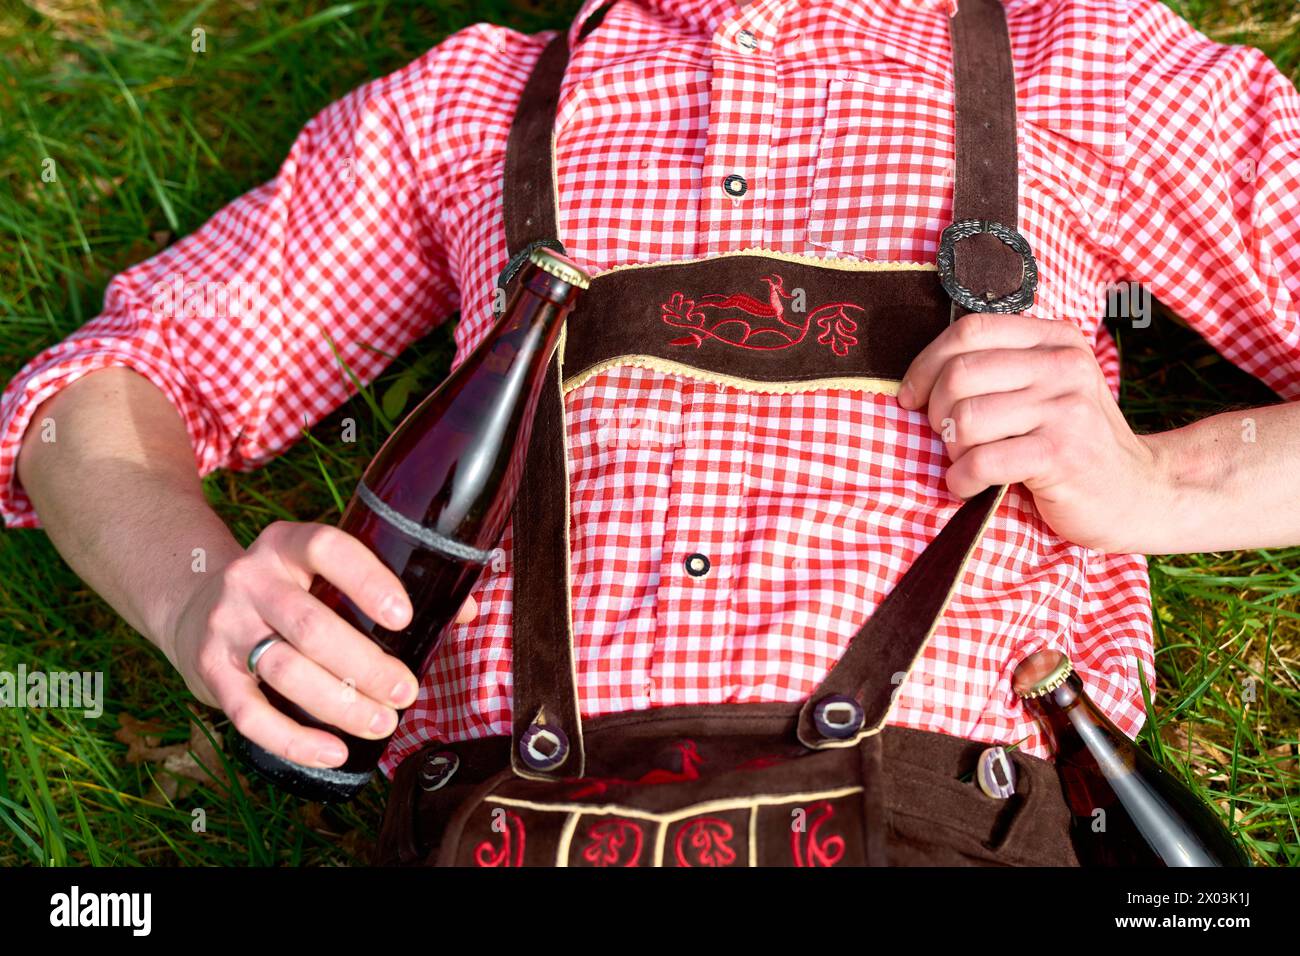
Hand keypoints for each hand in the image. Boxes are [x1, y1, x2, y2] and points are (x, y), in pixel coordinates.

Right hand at [162, 521, 478, 768]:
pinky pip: (250, 714)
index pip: (327, 548)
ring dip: (340, 704)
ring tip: (382, 723)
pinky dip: (294, 739)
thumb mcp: (322, 573)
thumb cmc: (288, 592)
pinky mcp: (211, 670)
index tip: (404, 615)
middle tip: (407, 691)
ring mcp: (226, 624)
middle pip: (311, 624)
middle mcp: (251, 579)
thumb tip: (464, 612)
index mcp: (288, 544)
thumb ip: (385, 586)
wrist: (195, 606)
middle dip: (365, 664)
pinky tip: (333, 752)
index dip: (366, 580)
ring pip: (285, 669)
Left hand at [897, 313, 1161, 552]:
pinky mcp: (1061, 454)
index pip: (970, 330)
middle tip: (947, 437)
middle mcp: (1064, 365)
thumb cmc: (1072, 441)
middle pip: (960, 373)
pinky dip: (961, 479)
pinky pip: (981, 460)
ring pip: (966, 418)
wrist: (1137, 493)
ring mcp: (1066, 408)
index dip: (926, 363)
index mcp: (1055, 339)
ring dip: (951, 449)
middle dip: (936, 412)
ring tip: (966, 462)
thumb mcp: (1046, 389)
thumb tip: (920, 376)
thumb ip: (999, 369)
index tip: (911, 396)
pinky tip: (968, 486)